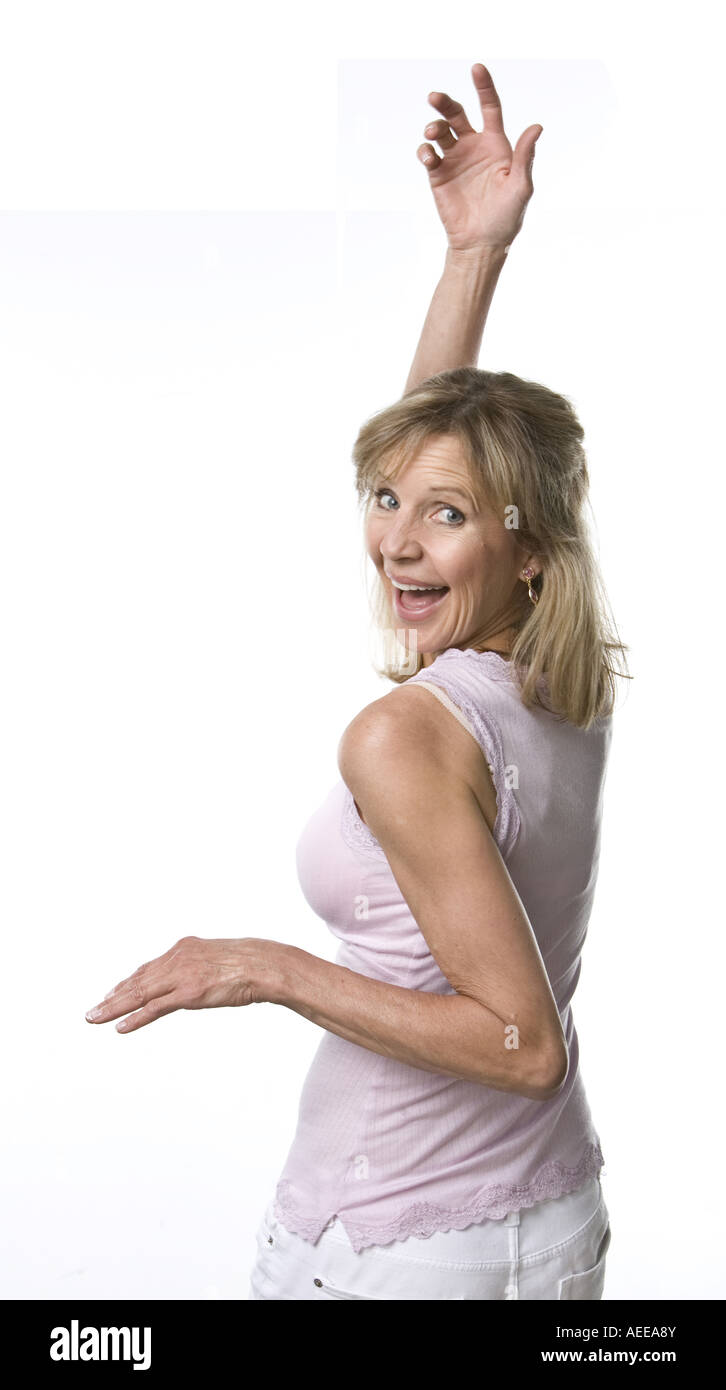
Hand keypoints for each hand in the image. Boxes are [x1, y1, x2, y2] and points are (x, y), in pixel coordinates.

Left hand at [84, 935, 275, 1032]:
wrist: (266, 964)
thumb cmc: (251, 964)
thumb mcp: (218, 960)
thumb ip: (201, 968)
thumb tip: (200, 978)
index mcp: (184, 949)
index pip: (148, 968)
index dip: (128, 982)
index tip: (112, 993)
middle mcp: (177, 958)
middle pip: (137, 980)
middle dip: (113, 996)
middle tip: (93, 1010)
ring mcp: (181, 975)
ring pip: (139, 993)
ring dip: (114, 1007)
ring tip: (95, 1018)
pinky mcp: (188, 993)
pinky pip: (155, 1007)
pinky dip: (135, 1018)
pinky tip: (120, 1027)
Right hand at [417, 62, 542, 253]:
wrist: (481, 244)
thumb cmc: (506, 218)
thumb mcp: (521, 187)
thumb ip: (525, 156)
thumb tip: (537, 127)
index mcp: (495, 144)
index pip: (489, 108)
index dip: (484, 87)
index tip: (476, 68)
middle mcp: (473, 147)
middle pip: (457, 114)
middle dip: (445, 102)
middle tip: (434, 98)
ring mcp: (454, 160)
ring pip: (440, 131)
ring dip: (433, 126)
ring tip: (433, 134)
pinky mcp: (438, 175)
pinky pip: (428, 154)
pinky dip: (425, 151)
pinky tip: (429, 157)